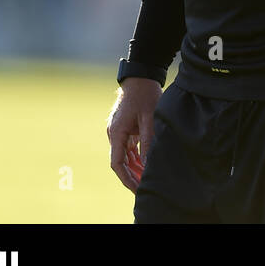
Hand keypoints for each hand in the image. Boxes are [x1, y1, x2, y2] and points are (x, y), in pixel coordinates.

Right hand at [106, 78, 160, 193]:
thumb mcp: (149, 118)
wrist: (141, 77)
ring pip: (125, 156)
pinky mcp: (126, 128)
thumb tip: (149, 162)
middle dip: (131, 176)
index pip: (117, 163)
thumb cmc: (145, 95)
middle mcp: (114, 134)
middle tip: (144, 188)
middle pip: (120, 162)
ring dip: (134, 168)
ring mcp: (119, 131)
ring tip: (147, 180)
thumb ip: (148, 140)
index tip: (136, 188)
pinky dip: (136, 158)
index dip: (126, 178)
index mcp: (117, 133)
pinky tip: (146, 165)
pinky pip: (129, 148)